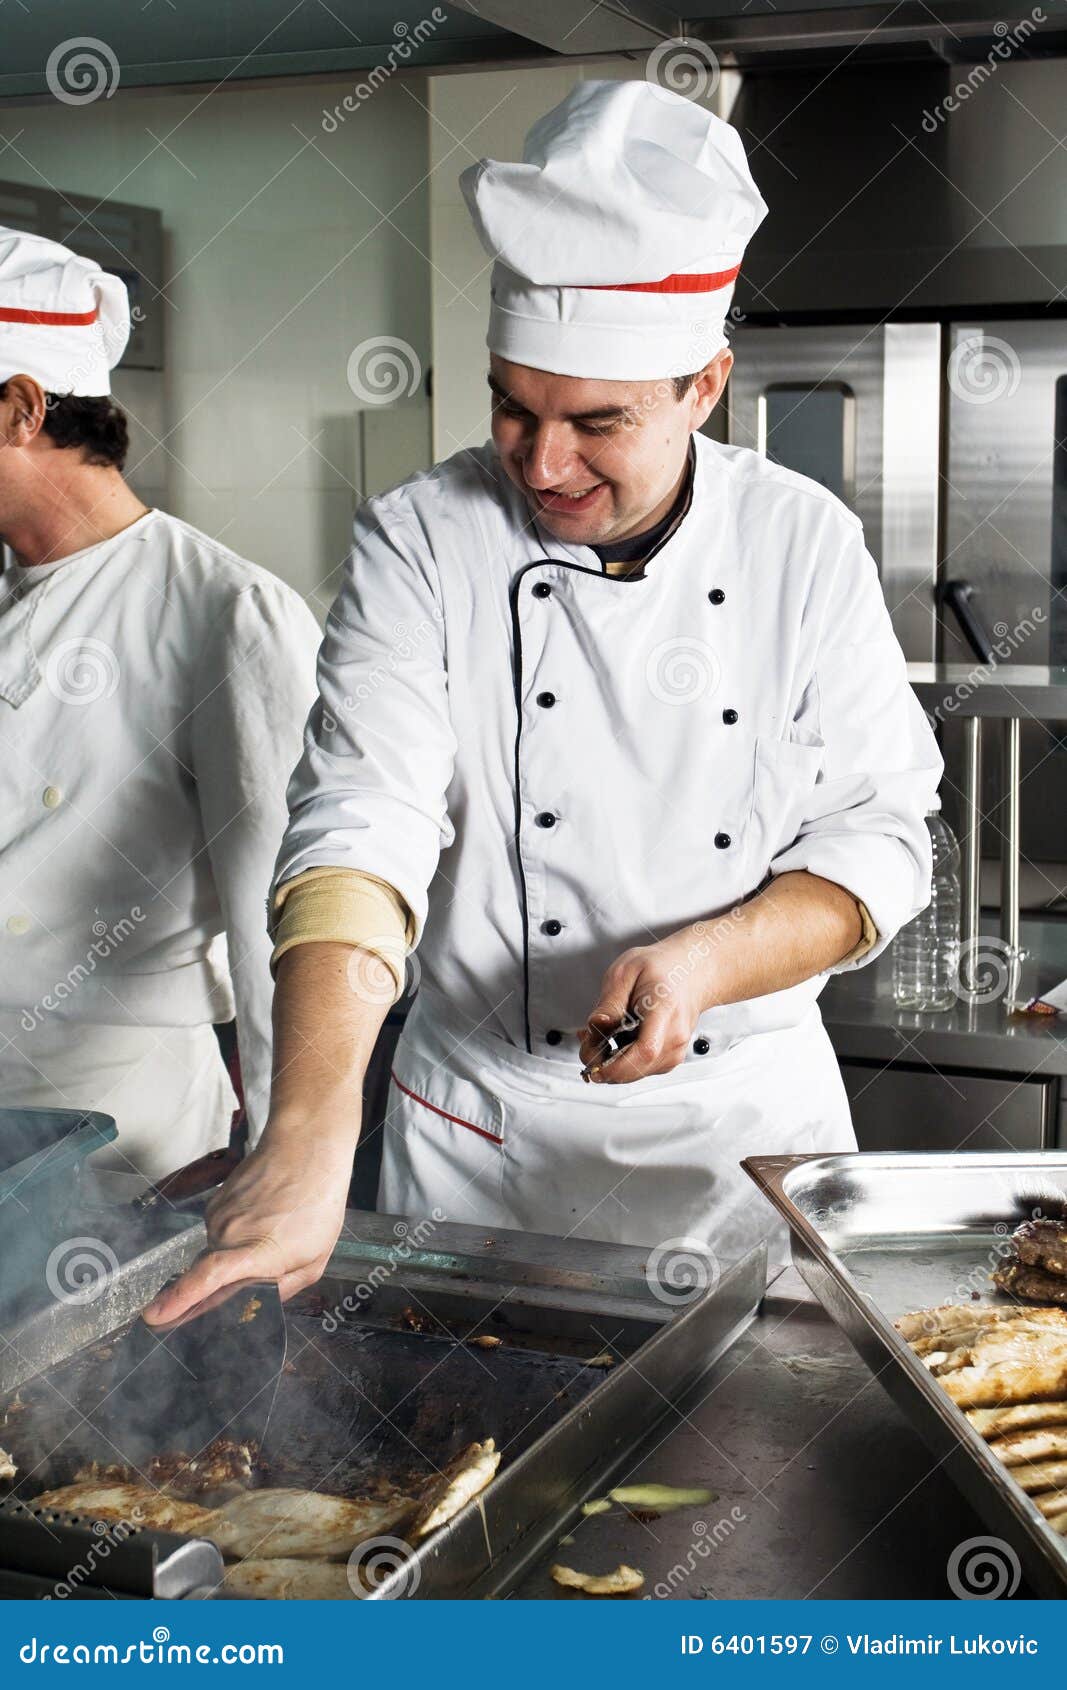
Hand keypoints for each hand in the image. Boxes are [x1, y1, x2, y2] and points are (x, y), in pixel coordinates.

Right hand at [142, 1126, 351, 1324]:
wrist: (304, 1147)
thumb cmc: (317, 1201)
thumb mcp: (314, 1258)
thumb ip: (283, 1287)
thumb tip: (259, 1303)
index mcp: (255, 1252)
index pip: (208, 1278)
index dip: (179, 1299)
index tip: (154, 1315)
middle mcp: (229, 1235)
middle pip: (210, 1276)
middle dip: (227, 1284)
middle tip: (263, 1265)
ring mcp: (218, 1217)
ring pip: (217, 1252)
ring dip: (238, 1252)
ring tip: (274, 1230)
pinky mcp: (214, 1204)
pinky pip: (219, 1231)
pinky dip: (237, 1232)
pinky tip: (263, 1218)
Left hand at [577, 925, 711, 1084]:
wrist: (691, 973)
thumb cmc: (661, 969)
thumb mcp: (625, 971)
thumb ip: (609, 1002)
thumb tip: (596, 1027)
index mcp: (664, 1011)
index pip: (645, 1050)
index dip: (615, 1066)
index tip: (592, 1064)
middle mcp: (674, 1037)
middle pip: (635, 1068)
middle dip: (602, 1062)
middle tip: (588, 1038)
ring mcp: (674, 1052)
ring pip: (633, 1073)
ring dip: (610, 1061)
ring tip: (603, 1033)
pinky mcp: (668, 1059)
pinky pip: (639, 1069)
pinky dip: (622, 1060)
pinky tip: (617, 1039)